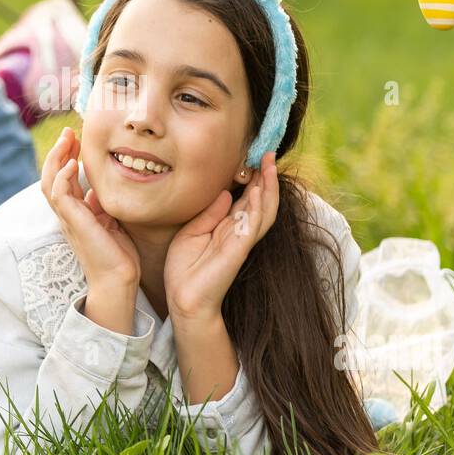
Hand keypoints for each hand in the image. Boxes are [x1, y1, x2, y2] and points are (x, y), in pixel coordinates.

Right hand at [41, 126, 141, 292]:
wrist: (118, 280)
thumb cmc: (117, 255)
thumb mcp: (110, 221)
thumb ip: (100, 205)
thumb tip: (95, 189)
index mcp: (75, 212)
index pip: (63, 178)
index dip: (67, 157)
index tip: (77, 138)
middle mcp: (67, 214)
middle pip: (51, 176)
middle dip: (58, 151)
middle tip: (68, 132)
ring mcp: (67, 218)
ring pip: (49, 181)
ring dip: (56, 158)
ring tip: (66, 139)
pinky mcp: (73, 222)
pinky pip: (58, 195)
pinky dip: (62, 176)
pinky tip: (72, 163)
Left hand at [164, 151, 278, 321]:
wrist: (183, 300)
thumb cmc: (185, 269)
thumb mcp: (192, 232)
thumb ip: (210, 213)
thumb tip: (224, 192)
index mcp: (227, 227)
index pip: (245, 199)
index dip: (252, 179)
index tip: (254, 158)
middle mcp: (238, 232)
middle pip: (260, 201)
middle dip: (266, 178)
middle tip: (268, 154)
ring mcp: (241, 241)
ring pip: (263, 211)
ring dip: (269, 188)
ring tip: (269, 166)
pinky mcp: (239, 250)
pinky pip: (253, 226)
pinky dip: (258, 207)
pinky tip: (259, 190)